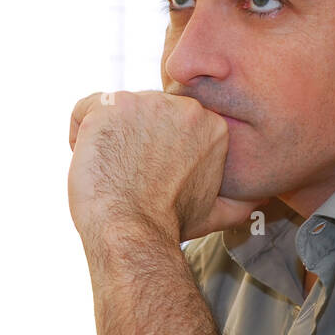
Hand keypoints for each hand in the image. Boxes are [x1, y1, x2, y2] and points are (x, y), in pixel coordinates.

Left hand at [67, 90, 265, 246]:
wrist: (133, 232)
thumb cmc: (168, 224)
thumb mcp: (218, 212)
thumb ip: (239, 199)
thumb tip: (257, 202)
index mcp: (211, 124)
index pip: (170, 122)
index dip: (155, 149)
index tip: (150, 176)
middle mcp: (182, 106)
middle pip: (143, 113)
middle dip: (132, 141)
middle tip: (129, 177)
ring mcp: (145, 102)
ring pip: (114, 111)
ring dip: (106, 139)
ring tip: (110, 172)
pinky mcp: (110, 107)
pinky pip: (83, 108)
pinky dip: (77, 132)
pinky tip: (88, 159)